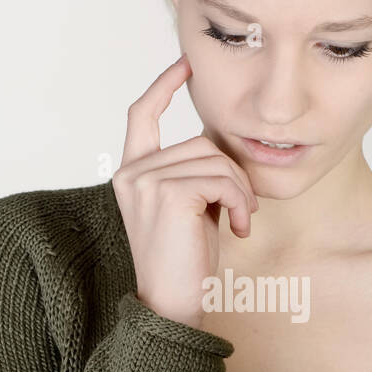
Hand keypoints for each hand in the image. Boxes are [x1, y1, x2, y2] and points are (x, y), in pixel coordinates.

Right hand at [111, 54, 258, 328]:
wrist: (173, 307)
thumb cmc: (186, 265)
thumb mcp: (191, 209)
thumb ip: (195, 174)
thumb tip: (222, 147)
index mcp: (131, 174)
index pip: (141, 115)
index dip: (163, 85)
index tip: (186, 64)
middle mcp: (131, 173)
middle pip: (200, 142)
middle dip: (232, 174)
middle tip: (240, 212)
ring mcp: (146, 181)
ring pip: (216, 159)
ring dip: (240, 192)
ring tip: (238, 223)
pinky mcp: (168, 192)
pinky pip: (222, 178)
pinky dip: (240, 202)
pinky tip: (236, 229)